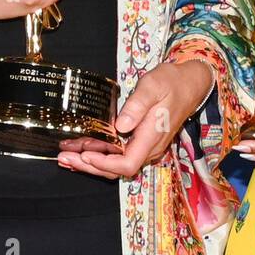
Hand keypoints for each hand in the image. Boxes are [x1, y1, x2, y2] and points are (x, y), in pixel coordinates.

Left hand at [56, 59, 215, 179]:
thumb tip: (121, 125)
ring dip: (91, 164)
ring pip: (117, 167)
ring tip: (66, 157)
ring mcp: (146, 148)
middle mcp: (149, 148)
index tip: (85, 155)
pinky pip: (119, 158)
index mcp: (152, 137)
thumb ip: (137, 105)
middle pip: (118, 171)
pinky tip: (82, 153)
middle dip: (89, 167)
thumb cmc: (172, 83)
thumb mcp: (153, 86)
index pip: (127, 164)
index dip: (104, 164)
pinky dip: (99, 157)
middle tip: (64, 158)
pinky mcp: (141, 143)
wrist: (190, 84)